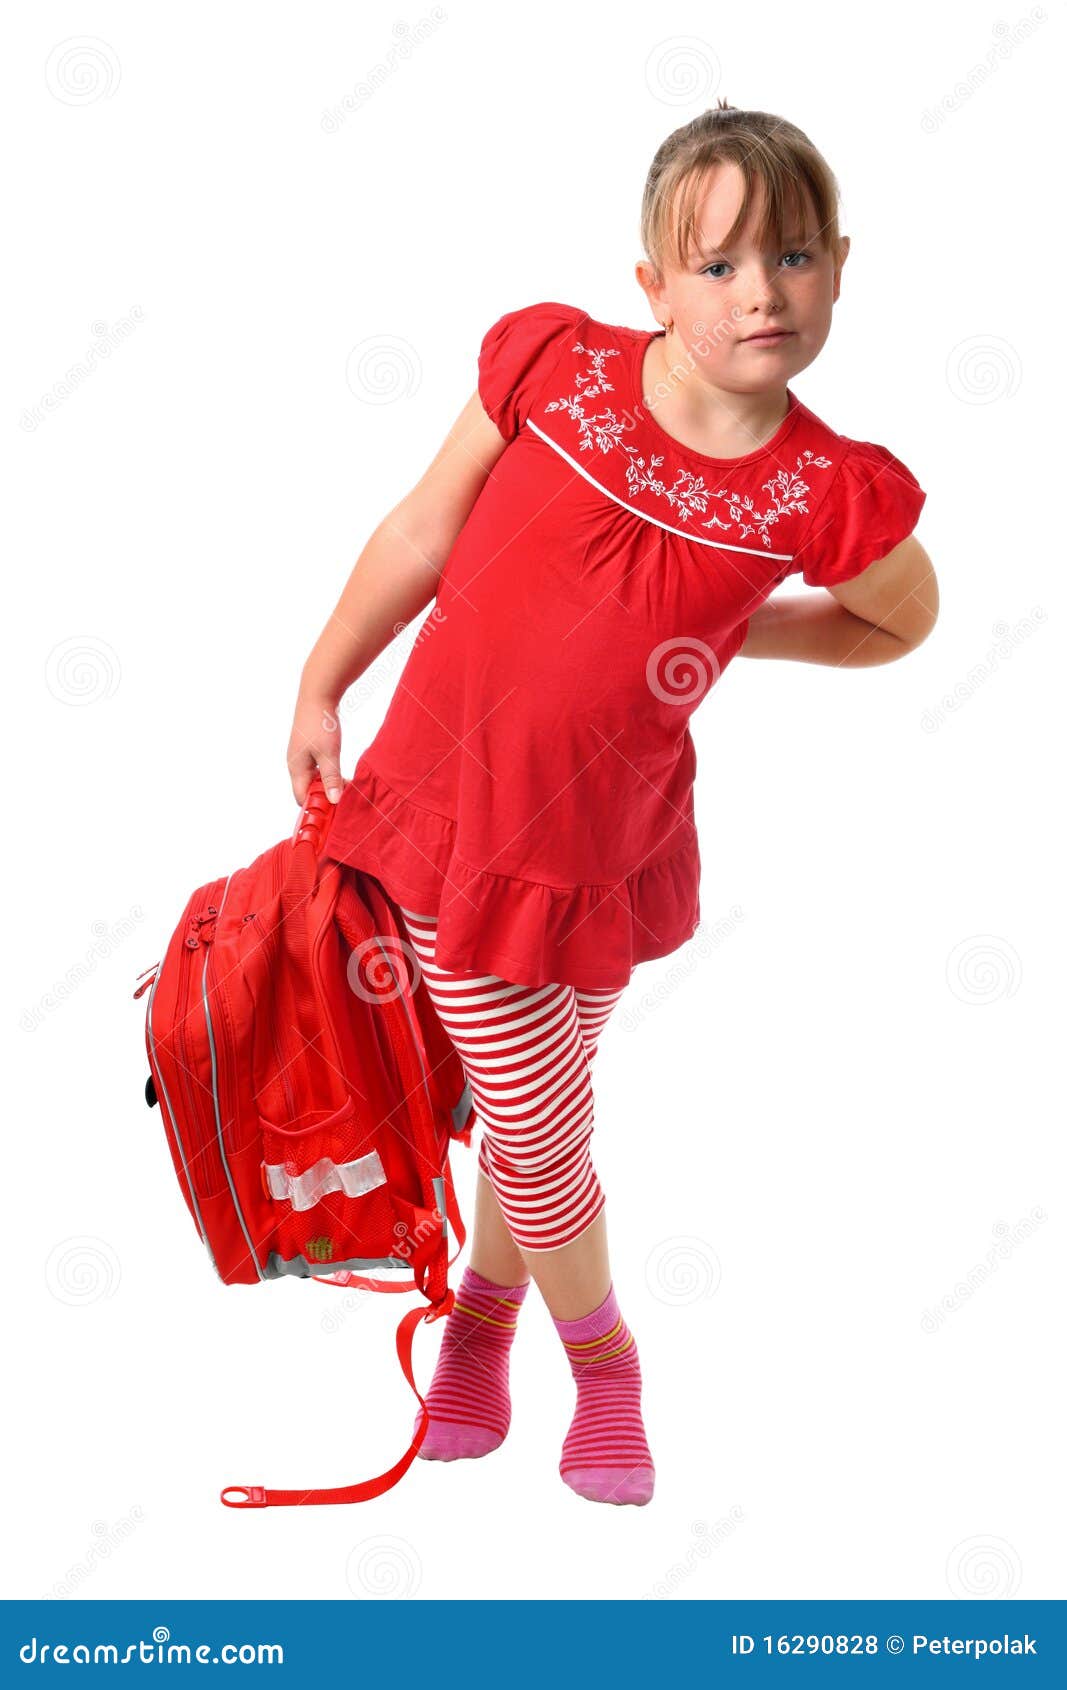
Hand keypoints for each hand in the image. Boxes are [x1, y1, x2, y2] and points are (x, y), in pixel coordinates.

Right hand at [288, 689, 344, 805]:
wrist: (318, 694)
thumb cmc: (320, 723)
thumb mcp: (329, 753)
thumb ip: (331, 778)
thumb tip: (334, 801)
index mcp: (296, 768)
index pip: (301, 798)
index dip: (316, 807)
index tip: (335, 811)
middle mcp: (296, 764)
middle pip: (308, 790)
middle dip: (324, 797)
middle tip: (345, 799)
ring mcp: (302, 756)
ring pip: (314, 780)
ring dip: (328, 785)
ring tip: (346, 787)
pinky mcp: (310, 748)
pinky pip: (317, 769)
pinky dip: (329, 774)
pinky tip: (342, 773)